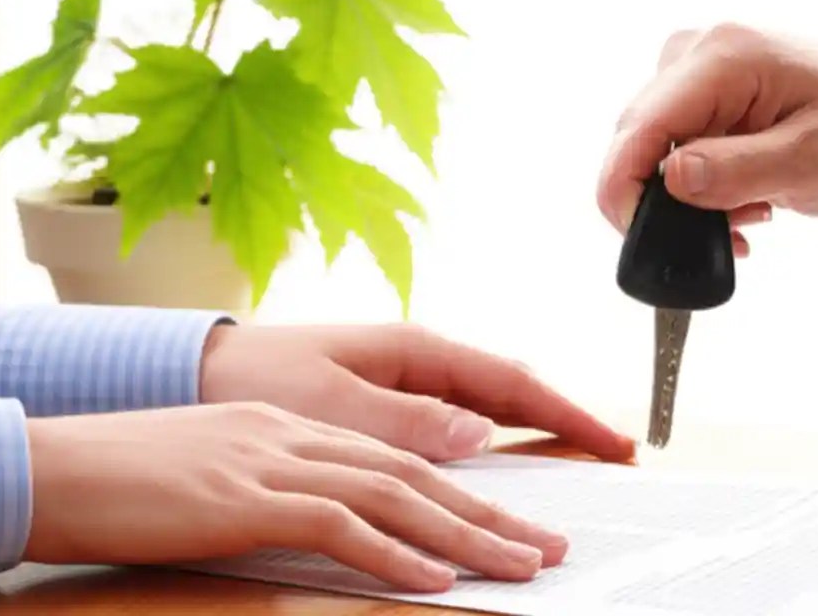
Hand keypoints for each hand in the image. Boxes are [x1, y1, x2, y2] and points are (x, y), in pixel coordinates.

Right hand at [25, 403, 565, 590]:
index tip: (510, 524)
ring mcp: (271, 463)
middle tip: (546, 549)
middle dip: (489, 514)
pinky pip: (335, 524)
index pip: (398, 457)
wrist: (50, 465)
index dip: (463, 491)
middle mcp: (296, 435)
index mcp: (294, 428)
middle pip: (415, 472)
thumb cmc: (126, 478)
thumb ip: (280, 484)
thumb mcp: (218, 470)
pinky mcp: (241, 499)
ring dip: (463, 535)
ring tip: (519, 567)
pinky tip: (432, 579)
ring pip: (392, 495)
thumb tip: (335, 520)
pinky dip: (390, 553)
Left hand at [198, 323, 634, 462]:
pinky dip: (492, 448)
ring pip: (489, 413)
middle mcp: (420, 365)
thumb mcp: (331, 401)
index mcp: (415, 350)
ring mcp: (408, 386)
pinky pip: (456, 430)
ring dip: (535, 438)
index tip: (614, 441)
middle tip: (616, 459)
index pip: (512, 382)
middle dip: (566, 423)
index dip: (568, 412)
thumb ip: (406, 418)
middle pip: (512, 395)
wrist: (201, 373)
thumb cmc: (260, 379)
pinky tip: (508, 467)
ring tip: (579, 466)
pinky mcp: (390, 410)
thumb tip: (481, 431)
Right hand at [597, 24, 817, 255]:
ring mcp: (688, 71)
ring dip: (685, 197)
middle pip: (636, 140)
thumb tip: (670, 179)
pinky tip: (738, 199)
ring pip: (648, 151)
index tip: (639, 236)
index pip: (641, 125)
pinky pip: (666, 149)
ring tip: (749, 211)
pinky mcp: (689, 93)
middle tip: (727, 231)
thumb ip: (738, 170)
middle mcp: (694, 53)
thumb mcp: (810, 158)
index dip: (624, 186)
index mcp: (723, 57)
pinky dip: (694, 185)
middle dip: (665, 199)